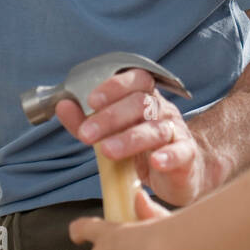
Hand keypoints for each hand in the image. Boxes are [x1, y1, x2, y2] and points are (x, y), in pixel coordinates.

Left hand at [55, 67, 210, 205]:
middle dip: (111, 117)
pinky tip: (155, 162)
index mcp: (144, 98)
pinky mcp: (187, 156)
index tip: (91, 100)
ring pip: (156, 129)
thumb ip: (85, 120)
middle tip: (87, 134)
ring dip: (130, 138)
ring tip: (108, 151)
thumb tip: (62, 105)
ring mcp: (176, 131)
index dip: (115, 86)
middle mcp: (161, 110)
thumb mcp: (111, 133)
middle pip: (141, 103)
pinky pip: (181, 152)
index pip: (135, 80)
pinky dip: (168, 156)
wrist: (183, 169)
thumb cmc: (142, 149)